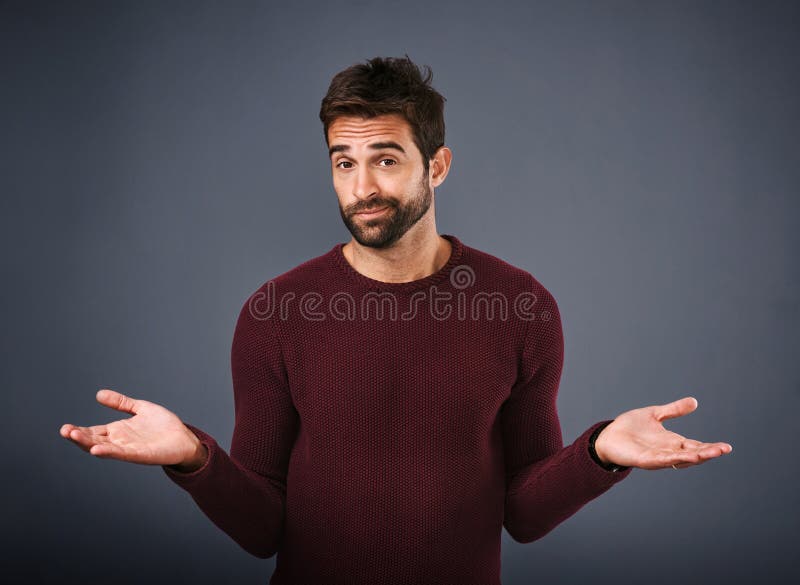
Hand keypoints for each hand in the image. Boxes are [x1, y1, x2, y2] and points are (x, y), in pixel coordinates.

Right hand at [60, 389, 206, 470]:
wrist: (184, 438)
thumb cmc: (163, 426)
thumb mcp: (140, 408)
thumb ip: (120, 403)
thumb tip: (99, 394)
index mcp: (118, 431)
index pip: (93, 431)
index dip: (79, 430)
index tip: (65, 427)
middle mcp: (120, 441)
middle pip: (94, 440)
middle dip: (78, 437)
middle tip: (64, 431)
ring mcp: (129, 449)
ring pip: (104, 448)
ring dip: (88, 444)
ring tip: (74, 436)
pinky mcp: (140, 455)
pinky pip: (122, 454)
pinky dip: (109, 452)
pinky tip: (97, 449)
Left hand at [593, 396, 731, 469]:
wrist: (608, 436)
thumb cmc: (630, 427)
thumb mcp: (655, 414)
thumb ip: (674, 410)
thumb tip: (694, 401)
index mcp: (672, 442)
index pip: (696, 446)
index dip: (710, 447)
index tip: (726, 447)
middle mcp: (667, 451)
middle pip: (692, 454)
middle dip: (707, 452)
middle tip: (724, 449)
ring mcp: (657, 457)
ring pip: (679, 460)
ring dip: (693, 457)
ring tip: (707, 454)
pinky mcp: (644, 460)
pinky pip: (660, 460)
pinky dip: (672, 459)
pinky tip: (682, 457)